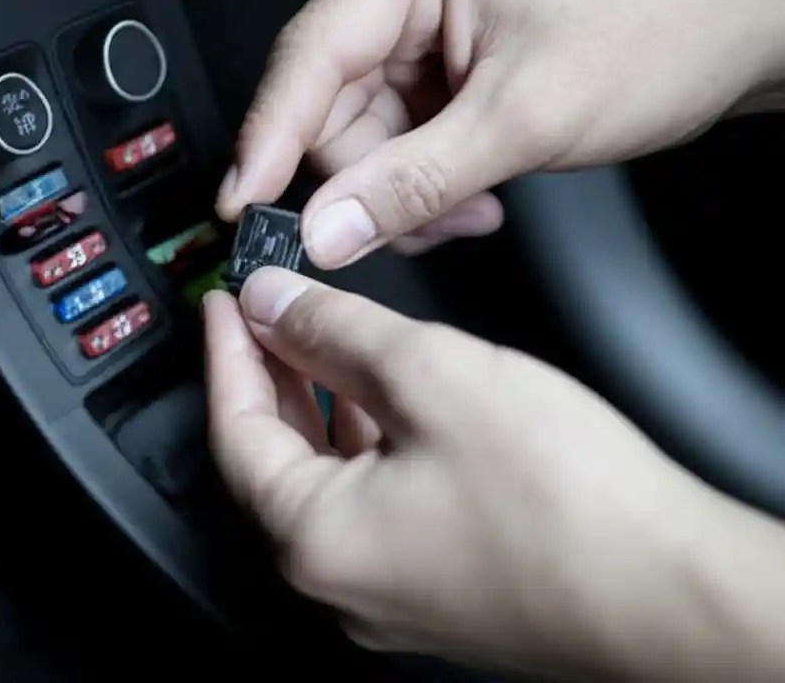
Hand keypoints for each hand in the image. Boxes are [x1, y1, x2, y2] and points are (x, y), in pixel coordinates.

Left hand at [203, 268, 784, 680]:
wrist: (674, 594)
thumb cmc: (567, 503)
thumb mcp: (430, 374)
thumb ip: (335, 332)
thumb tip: (274, 305)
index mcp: (313, 538)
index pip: (233, 431)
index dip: (227, 354)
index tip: (226, 303)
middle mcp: (338, 583)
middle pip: (273, 462)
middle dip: (270, 379)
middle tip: (267, 314)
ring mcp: (389, 598)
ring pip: (326, 486)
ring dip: (321, 412)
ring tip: (323, 347)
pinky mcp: (438, 595)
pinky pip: (373, 512)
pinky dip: (366, 451)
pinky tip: (388, 412)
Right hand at [217, 0, 784, 263]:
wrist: (736, 30)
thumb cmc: (660, 26)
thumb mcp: (524, 116)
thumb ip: (412, 180)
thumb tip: (327, 230)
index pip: (309, 57)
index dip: (268, 138)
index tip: (243, 207)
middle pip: (327, 105)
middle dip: (358, 180)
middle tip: (403, 226)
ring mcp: (426, 34)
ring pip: (361, 135)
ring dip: (397, 191)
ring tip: (463, 209)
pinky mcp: (445, 68)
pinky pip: (398, 140)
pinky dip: (423, 182)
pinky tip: (469, 196)